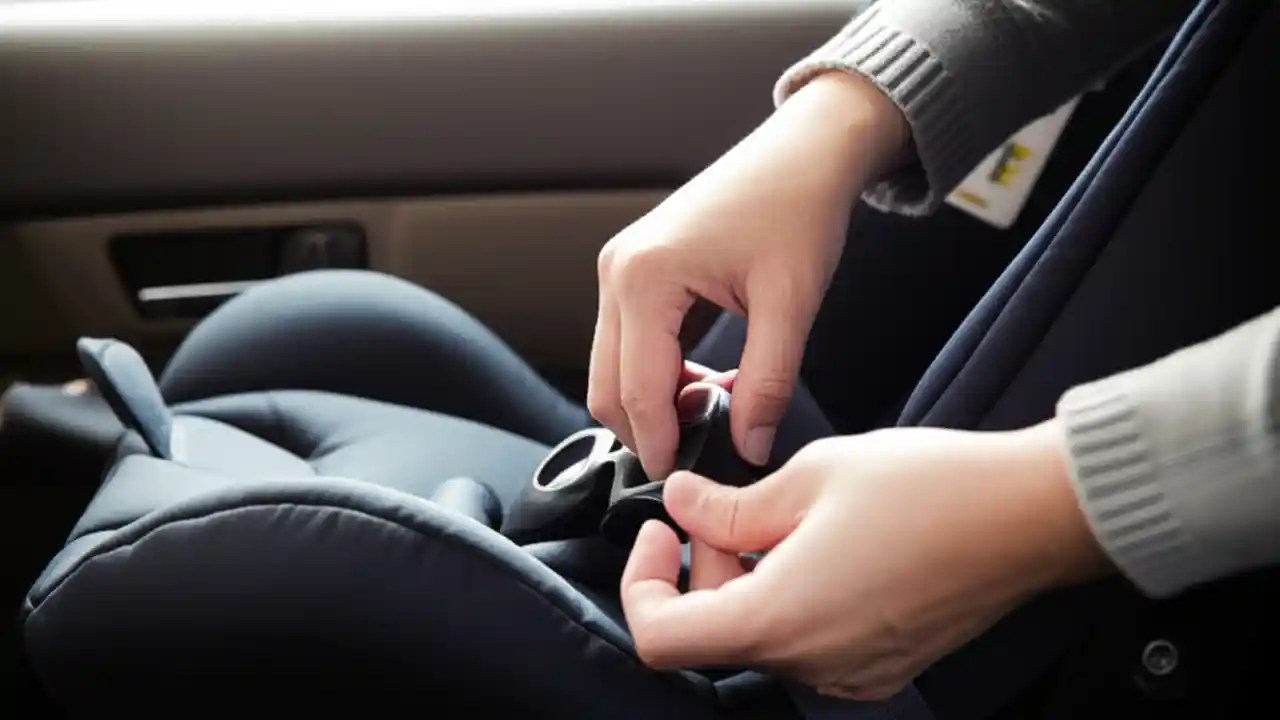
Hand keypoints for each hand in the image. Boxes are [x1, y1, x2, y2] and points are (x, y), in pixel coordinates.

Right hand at [588, 71, 908, 479]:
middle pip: (607, 386)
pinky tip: (704, 380)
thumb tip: (748, 448)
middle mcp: (618, 271)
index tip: (681, 480)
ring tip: (714, 410)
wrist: (803, 152)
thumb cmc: (797, 209)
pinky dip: (656, 374)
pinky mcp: (634, 270)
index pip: (638, 390)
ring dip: (652, 402)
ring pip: (612, 367)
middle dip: (647, 429)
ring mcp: (620, 268)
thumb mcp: (790, 305)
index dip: (659, 444)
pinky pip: (628, 342)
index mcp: (646, 277)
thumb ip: (767, 385)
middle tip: (702, 450)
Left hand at [619, 420, 1112, 700]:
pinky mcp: (880, 666)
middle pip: (711, 633)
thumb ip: (728, 504)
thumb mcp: (810, 476)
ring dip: (745, 579)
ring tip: (782, 516)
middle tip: (724, 507)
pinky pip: (805, 641)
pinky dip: (787, 598)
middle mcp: (811, 664)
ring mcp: (849, 673)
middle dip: (701, 567)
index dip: (640, 583)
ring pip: (758, 635)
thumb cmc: (929, 490)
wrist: (1028, 517)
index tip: (658, 532)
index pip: (661, 639)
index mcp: (780, 619)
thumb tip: (681, 506)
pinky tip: (818, 545)